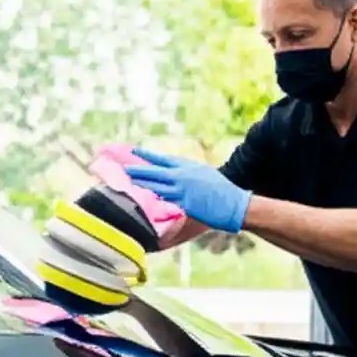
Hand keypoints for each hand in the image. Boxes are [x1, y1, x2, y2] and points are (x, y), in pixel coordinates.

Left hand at [125, 148, 251, 233]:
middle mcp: (182, 176)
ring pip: (155, 187)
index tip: (132, 151)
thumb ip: (186, 173)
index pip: (161, 159)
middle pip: (154, 172)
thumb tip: (173, 173)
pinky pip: (164, 203)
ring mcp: (182, 191)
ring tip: (126, 184)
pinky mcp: (183, 205)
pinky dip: (152, 202)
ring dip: (140, 186)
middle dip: (137, 171)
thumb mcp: (202, 173)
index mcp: (186, 166)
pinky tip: (141, 203)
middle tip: (121, 169)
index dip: (146, 155)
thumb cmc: (220, 190)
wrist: (234, 204)